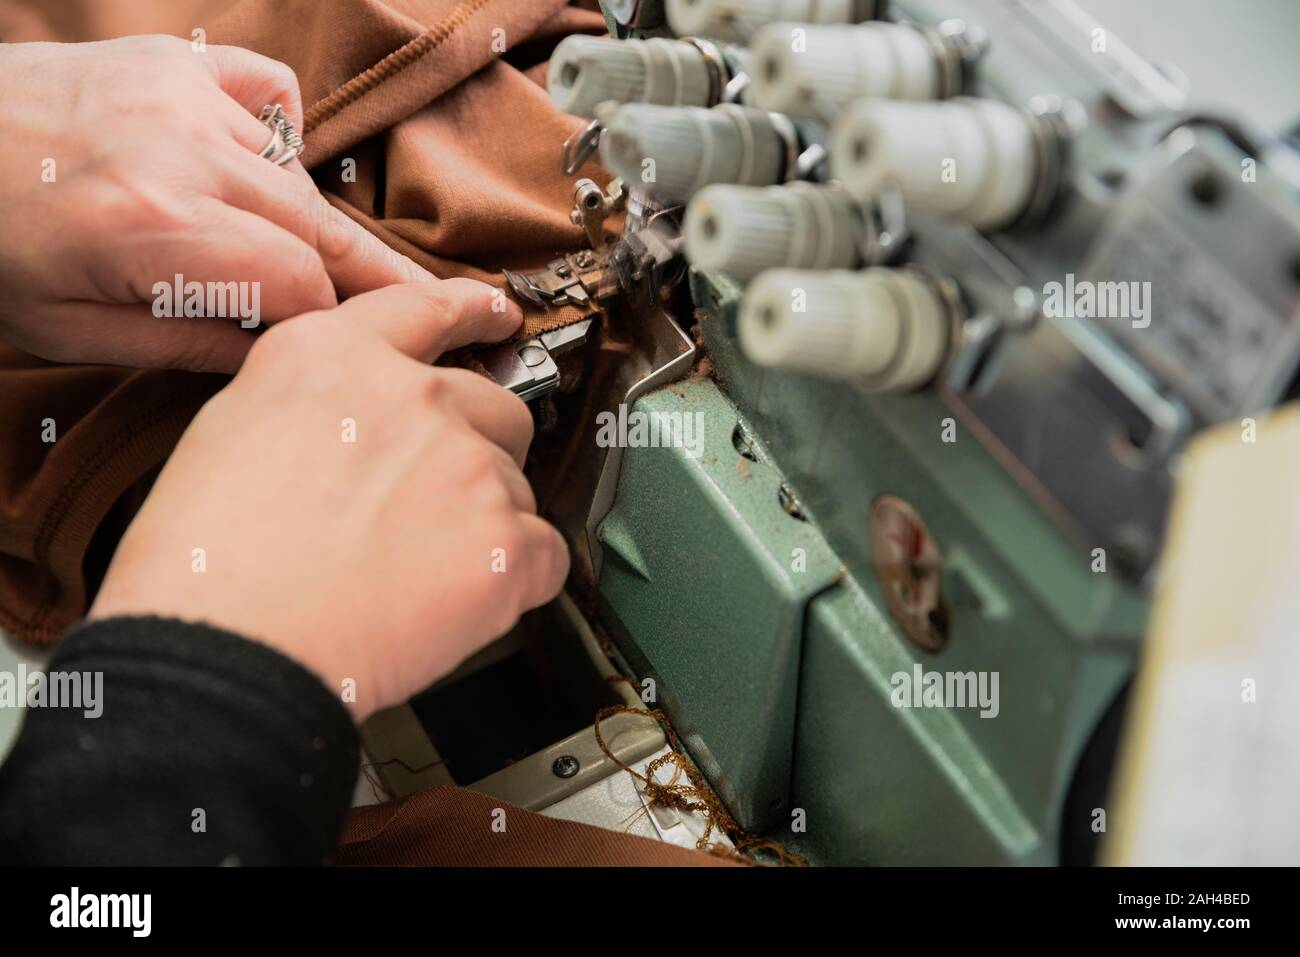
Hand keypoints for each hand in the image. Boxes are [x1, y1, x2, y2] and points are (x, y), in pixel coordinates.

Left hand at [0, 35, 435, 371]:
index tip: (362, 352)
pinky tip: (257, 169)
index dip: (335, 326)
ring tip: (295, 260)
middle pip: (319, 230)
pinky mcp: (172, 60)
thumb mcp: (72, 331)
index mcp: (152, 226)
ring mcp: (179, 93)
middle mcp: (180, 149)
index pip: (301, 285)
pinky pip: (271, 93)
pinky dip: (281, 137)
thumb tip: (283, 357)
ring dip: (308, 225)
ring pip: (297, 177)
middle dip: (366, 280)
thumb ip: (188, 347)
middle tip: (434, 310)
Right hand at [89, 283, 569, 718]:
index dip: (472, 313)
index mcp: (337, 358)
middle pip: (496, 408)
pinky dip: (514, 582)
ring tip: (413, 576)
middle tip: (426, 510)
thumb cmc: (209, 566)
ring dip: (483, 525)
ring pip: (516, 489)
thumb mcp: (234, 429)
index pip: (427, 308)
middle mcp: (415, 396)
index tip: (498, 318)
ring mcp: (468, 467)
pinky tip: (458, 605)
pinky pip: (544, 555)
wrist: (229, 656)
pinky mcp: (505, 543)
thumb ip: (320, 399)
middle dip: (476, 452)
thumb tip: (363, 415)